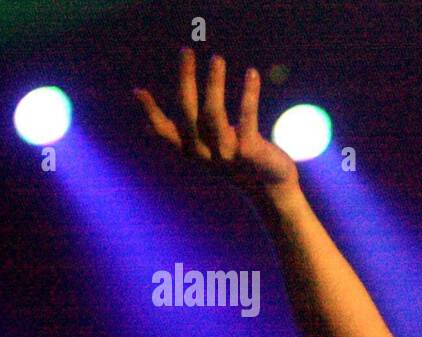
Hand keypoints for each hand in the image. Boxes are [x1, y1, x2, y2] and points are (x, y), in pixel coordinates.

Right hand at [133, 48, 298, 198]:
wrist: (272, 190)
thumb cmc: (237, 166)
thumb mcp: (206, 153)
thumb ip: (181, 139)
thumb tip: (146, 129)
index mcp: (192, 150)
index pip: (165, 132)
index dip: (151, 112)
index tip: (137, 90)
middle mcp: (206, 152)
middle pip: (189, 111)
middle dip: (186, 79)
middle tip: (186, 50)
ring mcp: (227, 153)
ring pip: (214, 113)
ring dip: (214, 83)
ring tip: (216, 58)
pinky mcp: (250, 151)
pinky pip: (247, 118)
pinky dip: (248, 94)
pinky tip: (251, 73)